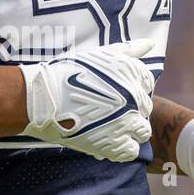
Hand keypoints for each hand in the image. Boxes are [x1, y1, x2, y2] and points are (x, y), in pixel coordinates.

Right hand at [20, 39, 154, 161]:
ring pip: (142, 131)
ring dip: (128, 130)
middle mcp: (137, 98)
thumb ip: (128, 50)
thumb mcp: (100, 56)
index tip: (112, 92)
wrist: (43, 98)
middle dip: (129, 109)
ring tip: (106, 126)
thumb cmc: (67, 72)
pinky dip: (120, 148)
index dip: (130, 89)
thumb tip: (150, 43)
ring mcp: (128, 123)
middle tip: (104, 109)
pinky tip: (104, 139)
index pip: (147, 84)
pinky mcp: (116, 145)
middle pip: (144, 108)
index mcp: (134, 74)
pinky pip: (130, 151)